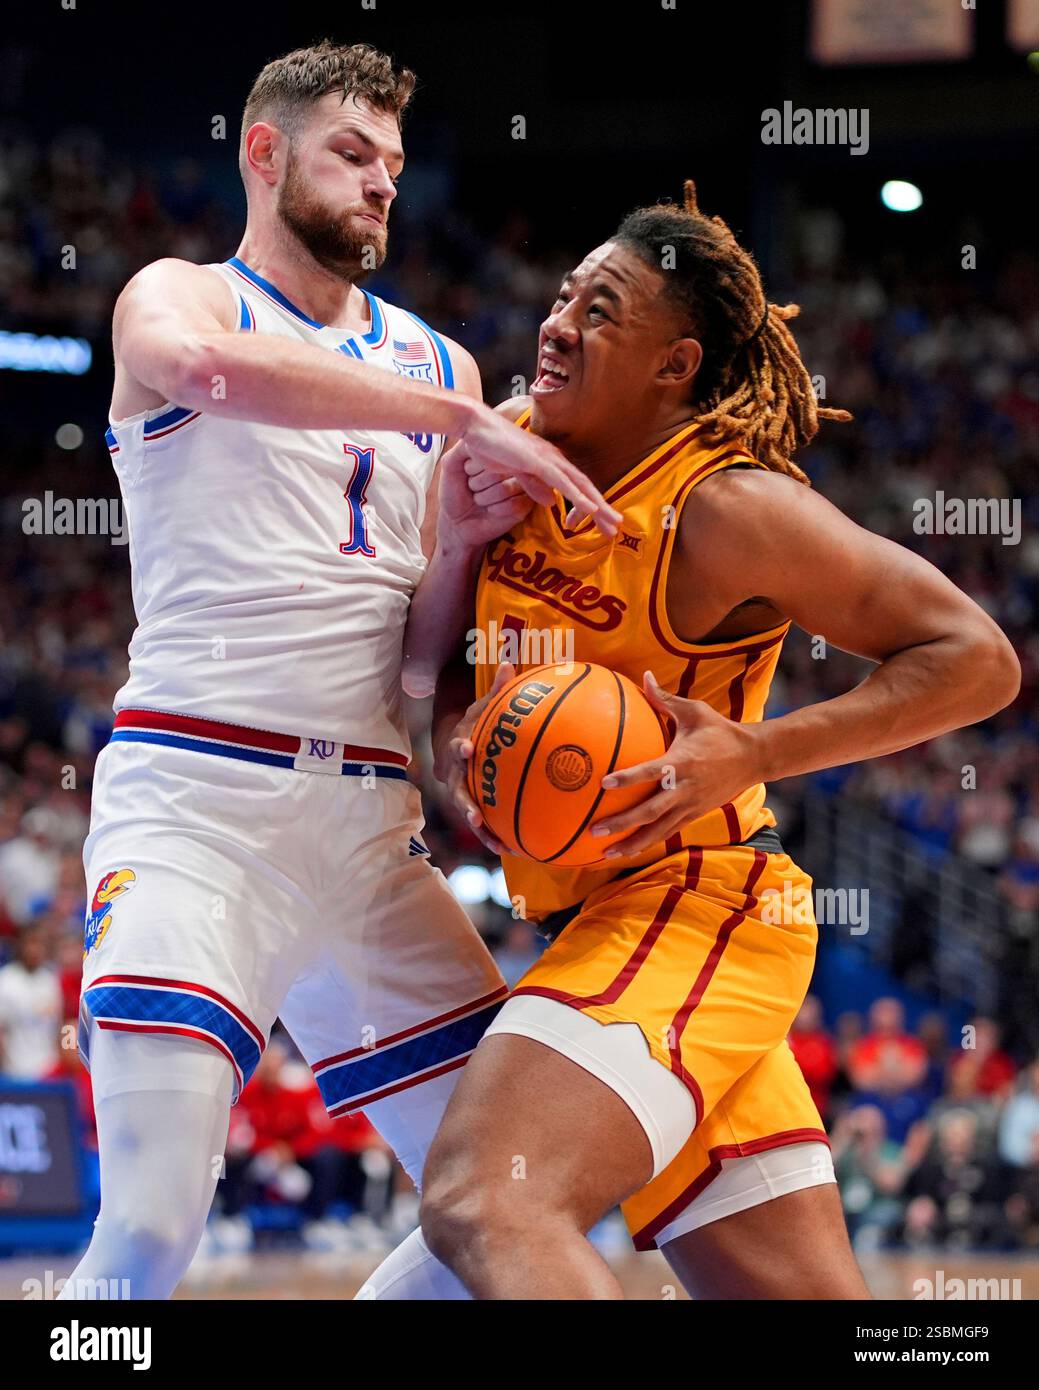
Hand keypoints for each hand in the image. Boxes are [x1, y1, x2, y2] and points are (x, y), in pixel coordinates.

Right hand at [434, 661, 516, 855]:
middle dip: (465, 804)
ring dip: (482, 830)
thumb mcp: (485, 706)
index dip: (459, 748)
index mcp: (459, 746)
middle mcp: (457, 773)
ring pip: (469, 814)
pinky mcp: (475, 806)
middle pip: (457, 791)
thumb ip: (497, 691)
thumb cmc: (479, 723)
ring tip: (498, 845)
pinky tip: (513, 850)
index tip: (466, 748)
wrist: (462, 743)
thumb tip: (509, 664)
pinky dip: (494, 836)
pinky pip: (484, 823)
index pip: (456, 746)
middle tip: (475, 816)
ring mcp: (463, 792)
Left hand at [436, 441, 532, 548]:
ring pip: (506, 488)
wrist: (456, 521)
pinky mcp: (526, 505)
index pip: (491, 453)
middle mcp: (513, 467)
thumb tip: (482, 437)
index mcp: (497, 454)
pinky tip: (490, 510)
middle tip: (474, 489)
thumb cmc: (455, 492)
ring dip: (485, 498)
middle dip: (479, 484)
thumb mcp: (452, 464)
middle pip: (500, 470)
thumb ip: (465, 447)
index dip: (472, 467)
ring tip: (480, 500)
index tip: (466, 473)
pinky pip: (515, 504)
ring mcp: (522, 486)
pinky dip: (497, 509)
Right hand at [460, 405, 621, 534]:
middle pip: (584, 486)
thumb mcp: (517, 473)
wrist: (476, 427)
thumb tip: (551, 502)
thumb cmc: (493, 447)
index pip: (576, 486)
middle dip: (602, 508)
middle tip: (616, 527)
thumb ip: (535, 486)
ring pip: (579, 486)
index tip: (601, 522)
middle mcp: (554, 459)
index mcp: (550, 462)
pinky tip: (591, 508)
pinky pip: (562, 482)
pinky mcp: (537, 461)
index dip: (591, 504)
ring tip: (611, 523)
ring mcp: (548, 459)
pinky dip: (578, 496)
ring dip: (597, 505)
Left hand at [588, 671, 761, 857]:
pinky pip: (667, 832)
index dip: (628, 778)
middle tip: (594, 829)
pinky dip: (647, 842)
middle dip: (621, 822)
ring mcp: (689, 805)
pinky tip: (627, 851)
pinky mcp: (694, 815)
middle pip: (649, 811)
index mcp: (682, 762)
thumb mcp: (695, 711)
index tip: (604, 783)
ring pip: (657, 830)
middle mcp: (684, 788)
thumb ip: (665, 699)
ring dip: (631, 843)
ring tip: (606, 854)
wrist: (754, 758)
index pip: (650, 772)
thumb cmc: (720, 731)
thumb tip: (644, 676)